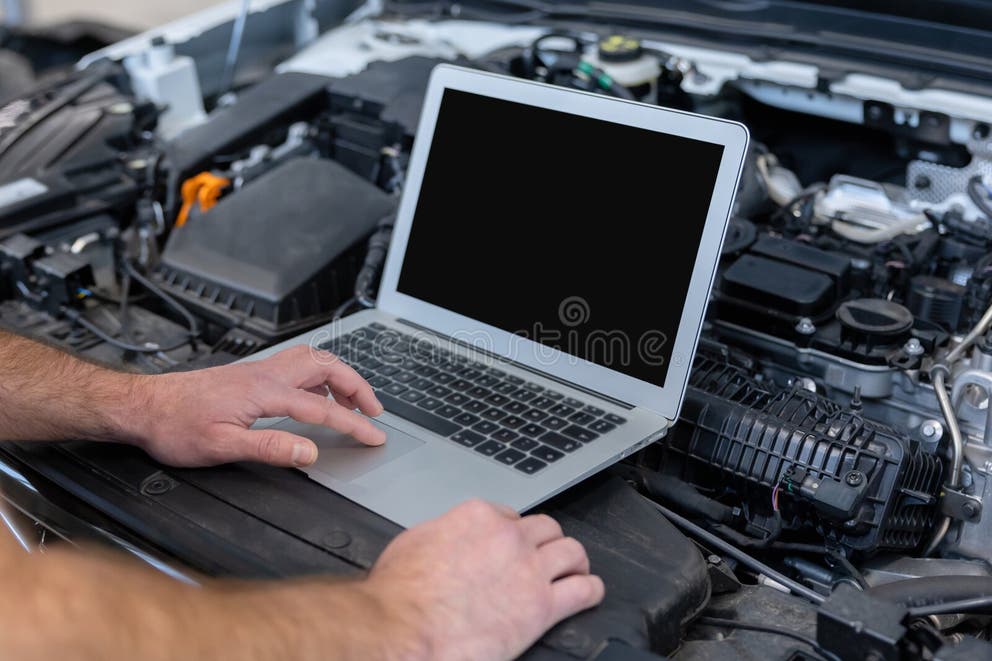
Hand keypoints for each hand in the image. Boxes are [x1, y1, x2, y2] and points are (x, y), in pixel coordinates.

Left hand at [130, 345, 384, 467]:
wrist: (144, 407)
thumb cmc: (175, 427)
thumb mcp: (221, 446)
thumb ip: (270, 447)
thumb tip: (309, 452)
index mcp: (265, 393)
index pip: (322, 409)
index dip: (353, 424)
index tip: (373, 436)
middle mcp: (265, 375)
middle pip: (326, 367)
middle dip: (357, 386)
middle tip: (374, 410)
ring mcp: (258, 371)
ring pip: (312, 360)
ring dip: (339, 377)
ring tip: (351, 402)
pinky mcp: (249, 375)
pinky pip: (296, 366)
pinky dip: (318, 377)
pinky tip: (314, 398)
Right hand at [367, 499, 604, 659]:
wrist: (403, 630)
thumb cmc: (399, 594)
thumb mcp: (415, 542)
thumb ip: (444, 533)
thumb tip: (450, 538)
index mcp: (479, 517)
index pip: (510, 515)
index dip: (513, 532)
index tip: (512, 545)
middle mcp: (509, 537)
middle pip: (547, 528)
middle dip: (547, 542)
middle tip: (545, 557)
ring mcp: (530, 570)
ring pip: (572, 551)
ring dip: (574, 561)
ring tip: (573, 571)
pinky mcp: (543, 607)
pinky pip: (584, 590)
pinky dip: (591, 590)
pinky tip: (589, 593)